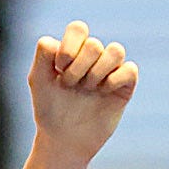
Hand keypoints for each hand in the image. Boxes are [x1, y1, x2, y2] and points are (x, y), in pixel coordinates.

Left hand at [27, 22, 137, 160]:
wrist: (64, 139)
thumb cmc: (49, 109)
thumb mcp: (38, 80)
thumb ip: (42, 55)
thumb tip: (55, 41)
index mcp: (73, 50)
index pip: (78, 28)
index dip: (69, 47)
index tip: (59, 69)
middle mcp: (93, 57)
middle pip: (94, 44)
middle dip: (79, 68)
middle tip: (71, 86)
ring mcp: (110, 70)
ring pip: (116, 50)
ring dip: (97, 72)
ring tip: (88, 89)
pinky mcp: (124, 86)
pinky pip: (130, 69)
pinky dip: (115, 79)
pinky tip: (103, 92)